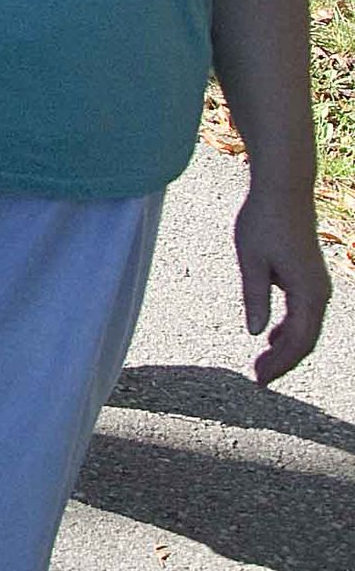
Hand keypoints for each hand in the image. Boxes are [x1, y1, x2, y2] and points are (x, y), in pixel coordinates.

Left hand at [233, 181, 331, 383]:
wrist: (283, 191)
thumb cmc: (263, 221)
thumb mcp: (251, 260)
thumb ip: (255, 297)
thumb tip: (257, 333)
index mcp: (308, 291)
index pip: (298, 340)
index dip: (280, 363)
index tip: (260, 379)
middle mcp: (320, 292)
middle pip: (306, 339)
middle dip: (284, 362)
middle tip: (259, 380)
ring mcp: (318, 285)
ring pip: (307, 328)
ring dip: (287, 347)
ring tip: (263, 364)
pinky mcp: (310, 277)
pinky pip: (304, 313)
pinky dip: (290, 330)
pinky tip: (272, 337)